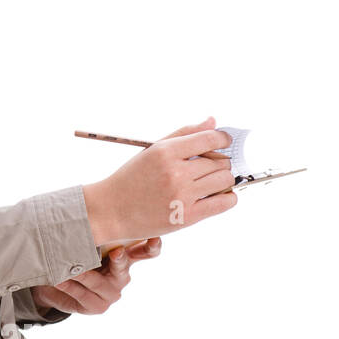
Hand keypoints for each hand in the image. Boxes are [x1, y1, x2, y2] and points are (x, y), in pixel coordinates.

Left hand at [30, 237, 161, 314]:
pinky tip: (60, 280)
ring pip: (97, 282)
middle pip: (124, 267)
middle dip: (119, 259)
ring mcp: (111, 293)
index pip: (144, 252)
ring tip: (69, 267)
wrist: (57, 285)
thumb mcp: (84, 244)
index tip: (153, 237)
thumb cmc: (75, 257)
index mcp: (125, 257)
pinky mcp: (98, 307)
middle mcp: (121, 276)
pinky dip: (69, 286)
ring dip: (83, 274)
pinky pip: (82, 294)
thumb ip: (90, 233)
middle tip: (116, 252)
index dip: (152, 246)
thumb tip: (84, 212)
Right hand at [82, 117, 237, 245]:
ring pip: (225, 180)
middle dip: (220, 162)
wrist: (111, 210)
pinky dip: (228, 198)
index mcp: (165, 152)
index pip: (209, 139)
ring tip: (211, 182)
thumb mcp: (152, 151)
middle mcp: (175, 172)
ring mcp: (182, 195)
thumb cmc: (131, 179)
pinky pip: (225, 203)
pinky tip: (216, 196)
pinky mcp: (187, 216)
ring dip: (224, 180)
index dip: (223, 139)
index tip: (224, 142)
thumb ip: (183, 134)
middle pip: (220, 161)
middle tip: (209, 167)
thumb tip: (213, 122)